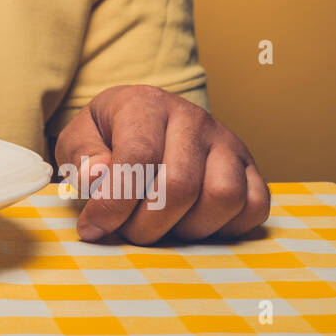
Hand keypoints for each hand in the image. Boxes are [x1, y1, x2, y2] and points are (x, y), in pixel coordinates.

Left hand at [54, 84, 269, 244]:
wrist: (145, 119)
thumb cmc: (108, 135)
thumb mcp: (79, 137)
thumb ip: (82, 156)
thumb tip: (97, 176)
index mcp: (146, 105)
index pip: (138, 157)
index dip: (115, 202)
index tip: (94, 227)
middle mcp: (193, 119)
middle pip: (180, 185)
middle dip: (147, 225)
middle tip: (127, 230)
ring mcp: (227, 142)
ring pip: (224, 197)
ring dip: (188, 228)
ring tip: (161, 225)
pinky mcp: (250, 166)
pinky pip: (255, 206)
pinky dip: (227, 228)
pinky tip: (193, 222)